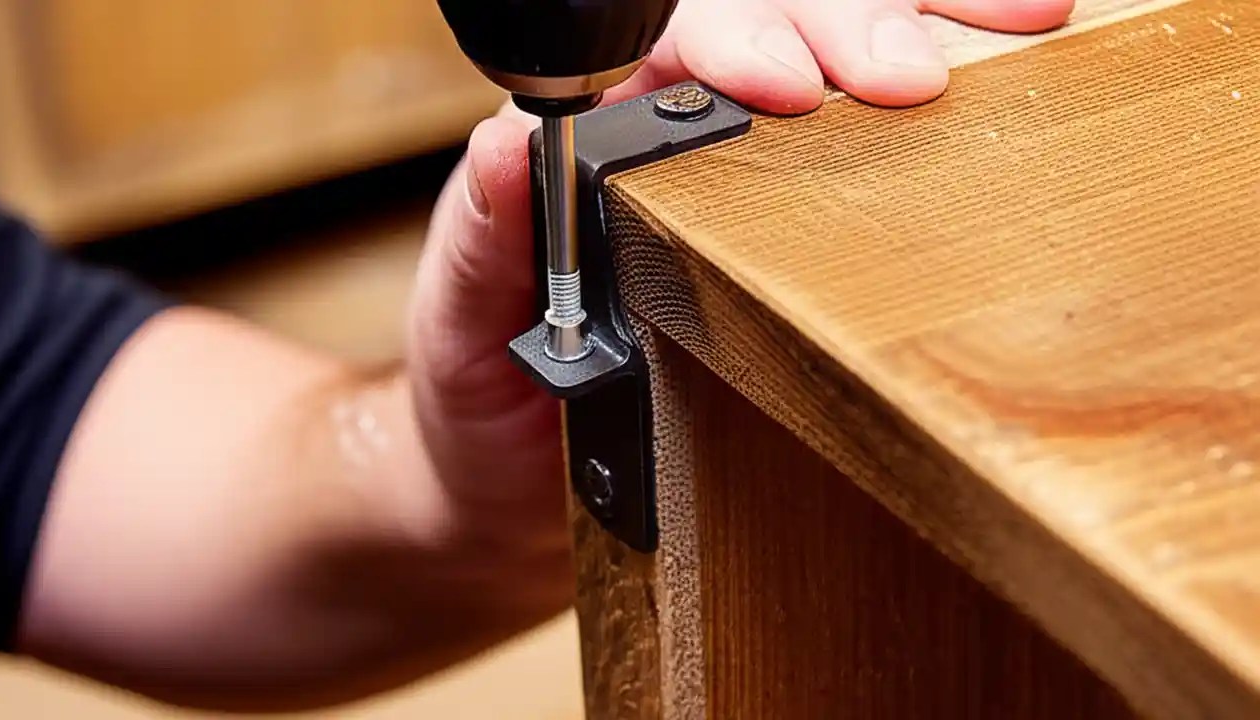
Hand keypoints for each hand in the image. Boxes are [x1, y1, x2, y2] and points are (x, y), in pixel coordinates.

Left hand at [406, 0, 1074, 565]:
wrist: (511, 488)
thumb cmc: (483, 395)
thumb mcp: (460, 317)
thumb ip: (484, 230)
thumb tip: (508, 145)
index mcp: (589, 138)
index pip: (675, 47)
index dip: (740, 43)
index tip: (789, 87)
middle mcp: (670, 140)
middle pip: (774, 26)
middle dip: (849, 26)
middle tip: (910, 73)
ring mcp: (740, 180)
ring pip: (834, 52)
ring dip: (920, 23)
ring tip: (1013, 22)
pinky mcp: (787, 231)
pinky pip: (868, 139)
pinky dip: (950, 87)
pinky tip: (1004, 60)